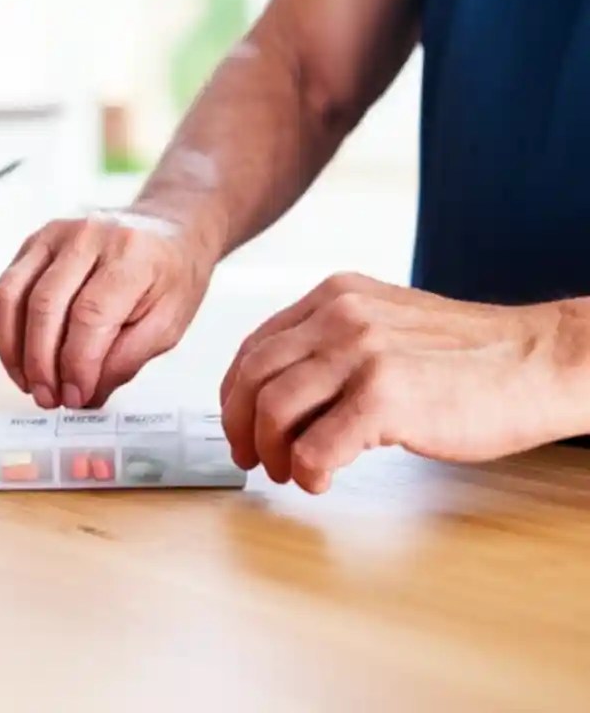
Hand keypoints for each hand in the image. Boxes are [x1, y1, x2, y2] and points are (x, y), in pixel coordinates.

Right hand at [0, 210, 216, 408]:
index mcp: (132, 255)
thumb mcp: (169, 325)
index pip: (90, 315)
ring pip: (15, 296)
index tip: (76, 397)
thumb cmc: (171, 277)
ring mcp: (57, 234)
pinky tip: (19, 358)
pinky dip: (6, 330)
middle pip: (46, 306)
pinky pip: (6, 289)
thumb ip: (126, 359)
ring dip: (16, 350)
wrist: (170, 229)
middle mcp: (90, 236)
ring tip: (31, 385)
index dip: (76, 364)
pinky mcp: (36, 242)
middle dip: (42, 364)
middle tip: (49, 399)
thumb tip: (85, 392)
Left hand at [219, 272, 584, 493]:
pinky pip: (314, 448)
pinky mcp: (385, 397)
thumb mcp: (387, 325)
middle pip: (252, 378)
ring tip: (293, 472)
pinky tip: (324, 480)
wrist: (542, 362)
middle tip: (254, 459)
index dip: (235, 395)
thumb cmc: (470, 357)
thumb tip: (280, 393)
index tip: (240, 427)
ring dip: (273, 453)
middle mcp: (341, 316)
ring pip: (272, 412)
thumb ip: (333, 344)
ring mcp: (362, 354)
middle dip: (241, 428)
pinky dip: (307, 473)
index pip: (254, 347)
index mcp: (335, 296)